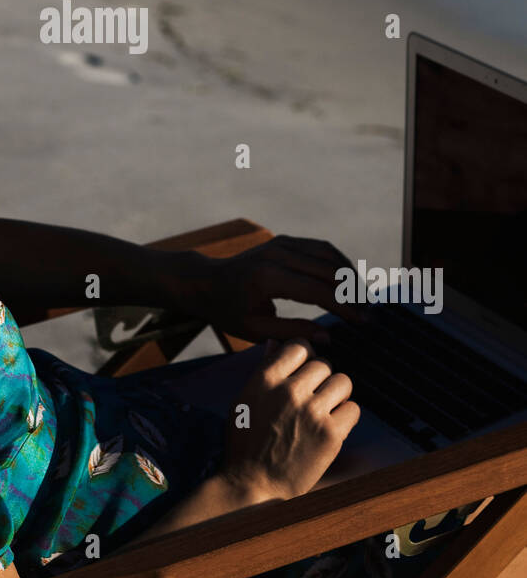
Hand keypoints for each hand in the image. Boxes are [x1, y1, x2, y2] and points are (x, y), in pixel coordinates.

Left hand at [182, 234, 369, 347]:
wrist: (207, 281)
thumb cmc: (228, 310)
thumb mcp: (255, 330)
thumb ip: (292, 332)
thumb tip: (329, 336)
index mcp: (268, 278)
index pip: (317, 290)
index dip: (344, 306)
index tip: (363, 321)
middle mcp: (277, 254)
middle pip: (327, 269)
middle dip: (353, 292)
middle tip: (370, 313)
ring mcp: (281, 243)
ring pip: (328, 254)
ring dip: (350, 275)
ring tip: (364, 299)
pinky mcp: (285, 241)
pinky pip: (320, 248)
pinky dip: (338, 263)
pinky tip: (349, 282)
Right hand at [220, 337, 360, 500]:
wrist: (253, 486)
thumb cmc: (245, 444)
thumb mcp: (244, 401)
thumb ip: (263, 371)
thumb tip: (275, 343)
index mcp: (266, 379)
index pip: (300, 346)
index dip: (305, 358)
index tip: (304, 372)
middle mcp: (289, 390)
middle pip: (324, 364)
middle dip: (321, 380)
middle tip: (314, 399)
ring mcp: (312, 412)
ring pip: (343, 382)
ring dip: (337, 395)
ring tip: (326, 411)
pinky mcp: (330, 434)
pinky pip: (353, 409)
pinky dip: (346, 418)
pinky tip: (333, 427)